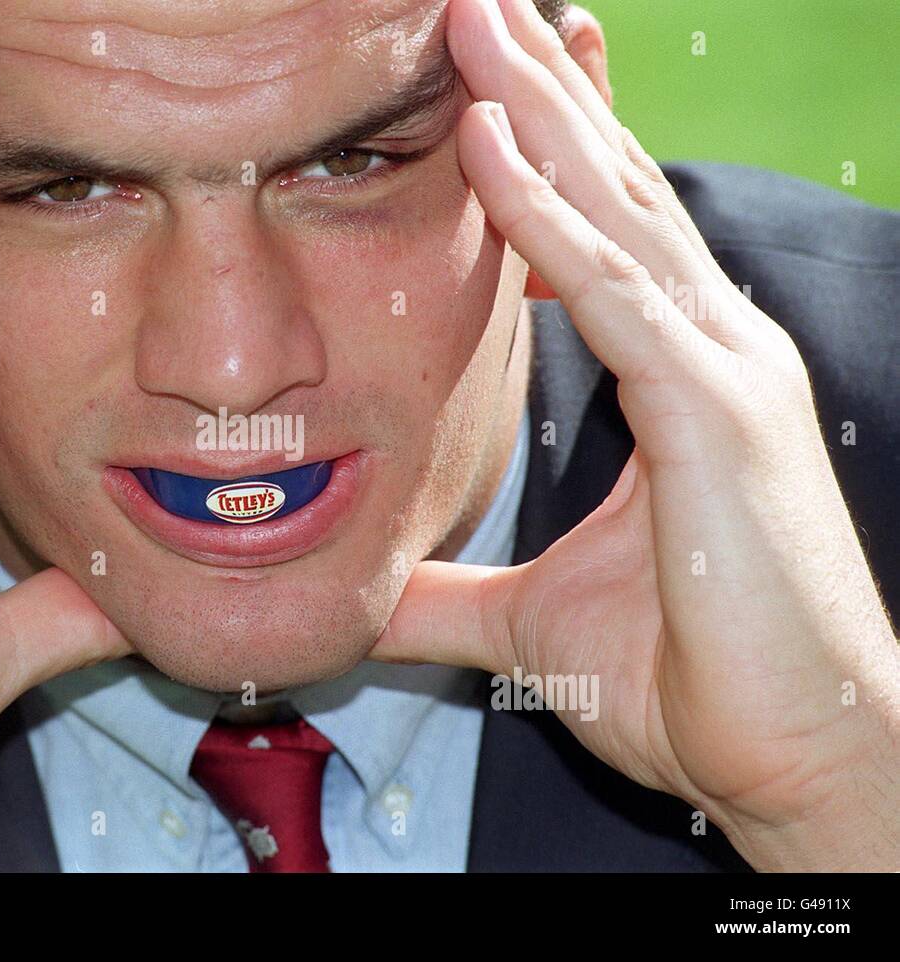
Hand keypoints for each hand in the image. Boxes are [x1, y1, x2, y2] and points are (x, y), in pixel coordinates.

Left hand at [372, 0, 898, 870]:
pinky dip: (549, 214)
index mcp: (675, 378)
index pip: (603, 235)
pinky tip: (489, 141)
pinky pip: (617, 289)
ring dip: (536, 109)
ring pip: (615, 210)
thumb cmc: (690, 682)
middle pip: (609, 190)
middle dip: (538, 88)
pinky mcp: (718, 414)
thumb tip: (369, 598)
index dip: (548, 148)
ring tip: (468, 21)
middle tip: (468, 3)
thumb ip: (448, 597)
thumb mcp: (532, 623)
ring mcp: (725, 371)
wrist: (790, 761)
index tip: (486, 80)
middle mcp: (709, 349)